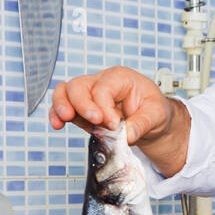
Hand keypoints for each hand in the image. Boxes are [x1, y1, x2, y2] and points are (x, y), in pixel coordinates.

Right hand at [49, 66, 171, 145]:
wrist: (150, 119)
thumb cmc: (153, 110)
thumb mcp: (157, 115)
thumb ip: (142, 124)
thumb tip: (127, 136)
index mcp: (120, 78)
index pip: (103, 88)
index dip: (105, 108)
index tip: (114, 126)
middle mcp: (100, 82)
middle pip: (79, 85)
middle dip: (82, 104)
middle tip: (95, 121)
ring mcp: (88, 95)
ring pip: (65, 92)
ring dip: (61, 105)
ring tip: (64, 119)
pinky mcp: (81, 109)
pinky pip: (63, 106)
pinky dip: (57, 115)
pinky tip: (57, 124)